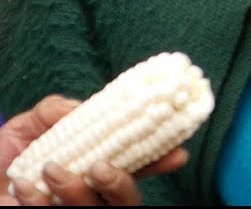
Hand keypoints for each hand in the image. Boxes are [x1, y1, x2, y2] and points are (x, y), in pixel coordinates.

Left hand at [1, 95, 187, 205]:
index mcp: (94, 169)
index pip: (137, 168)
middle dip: (122, 186)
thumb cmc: (3, 157)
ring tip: (49, 169)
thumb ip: (53, 112)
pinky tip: (21, 188)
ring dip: (76, 192)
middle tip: (100, 168)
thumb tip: (81, 108)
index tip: (177, 153)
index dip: (159, 161)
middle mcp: (89, 197)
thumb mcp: (26, 126)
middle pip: (127, 204)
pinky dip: (39, 202)